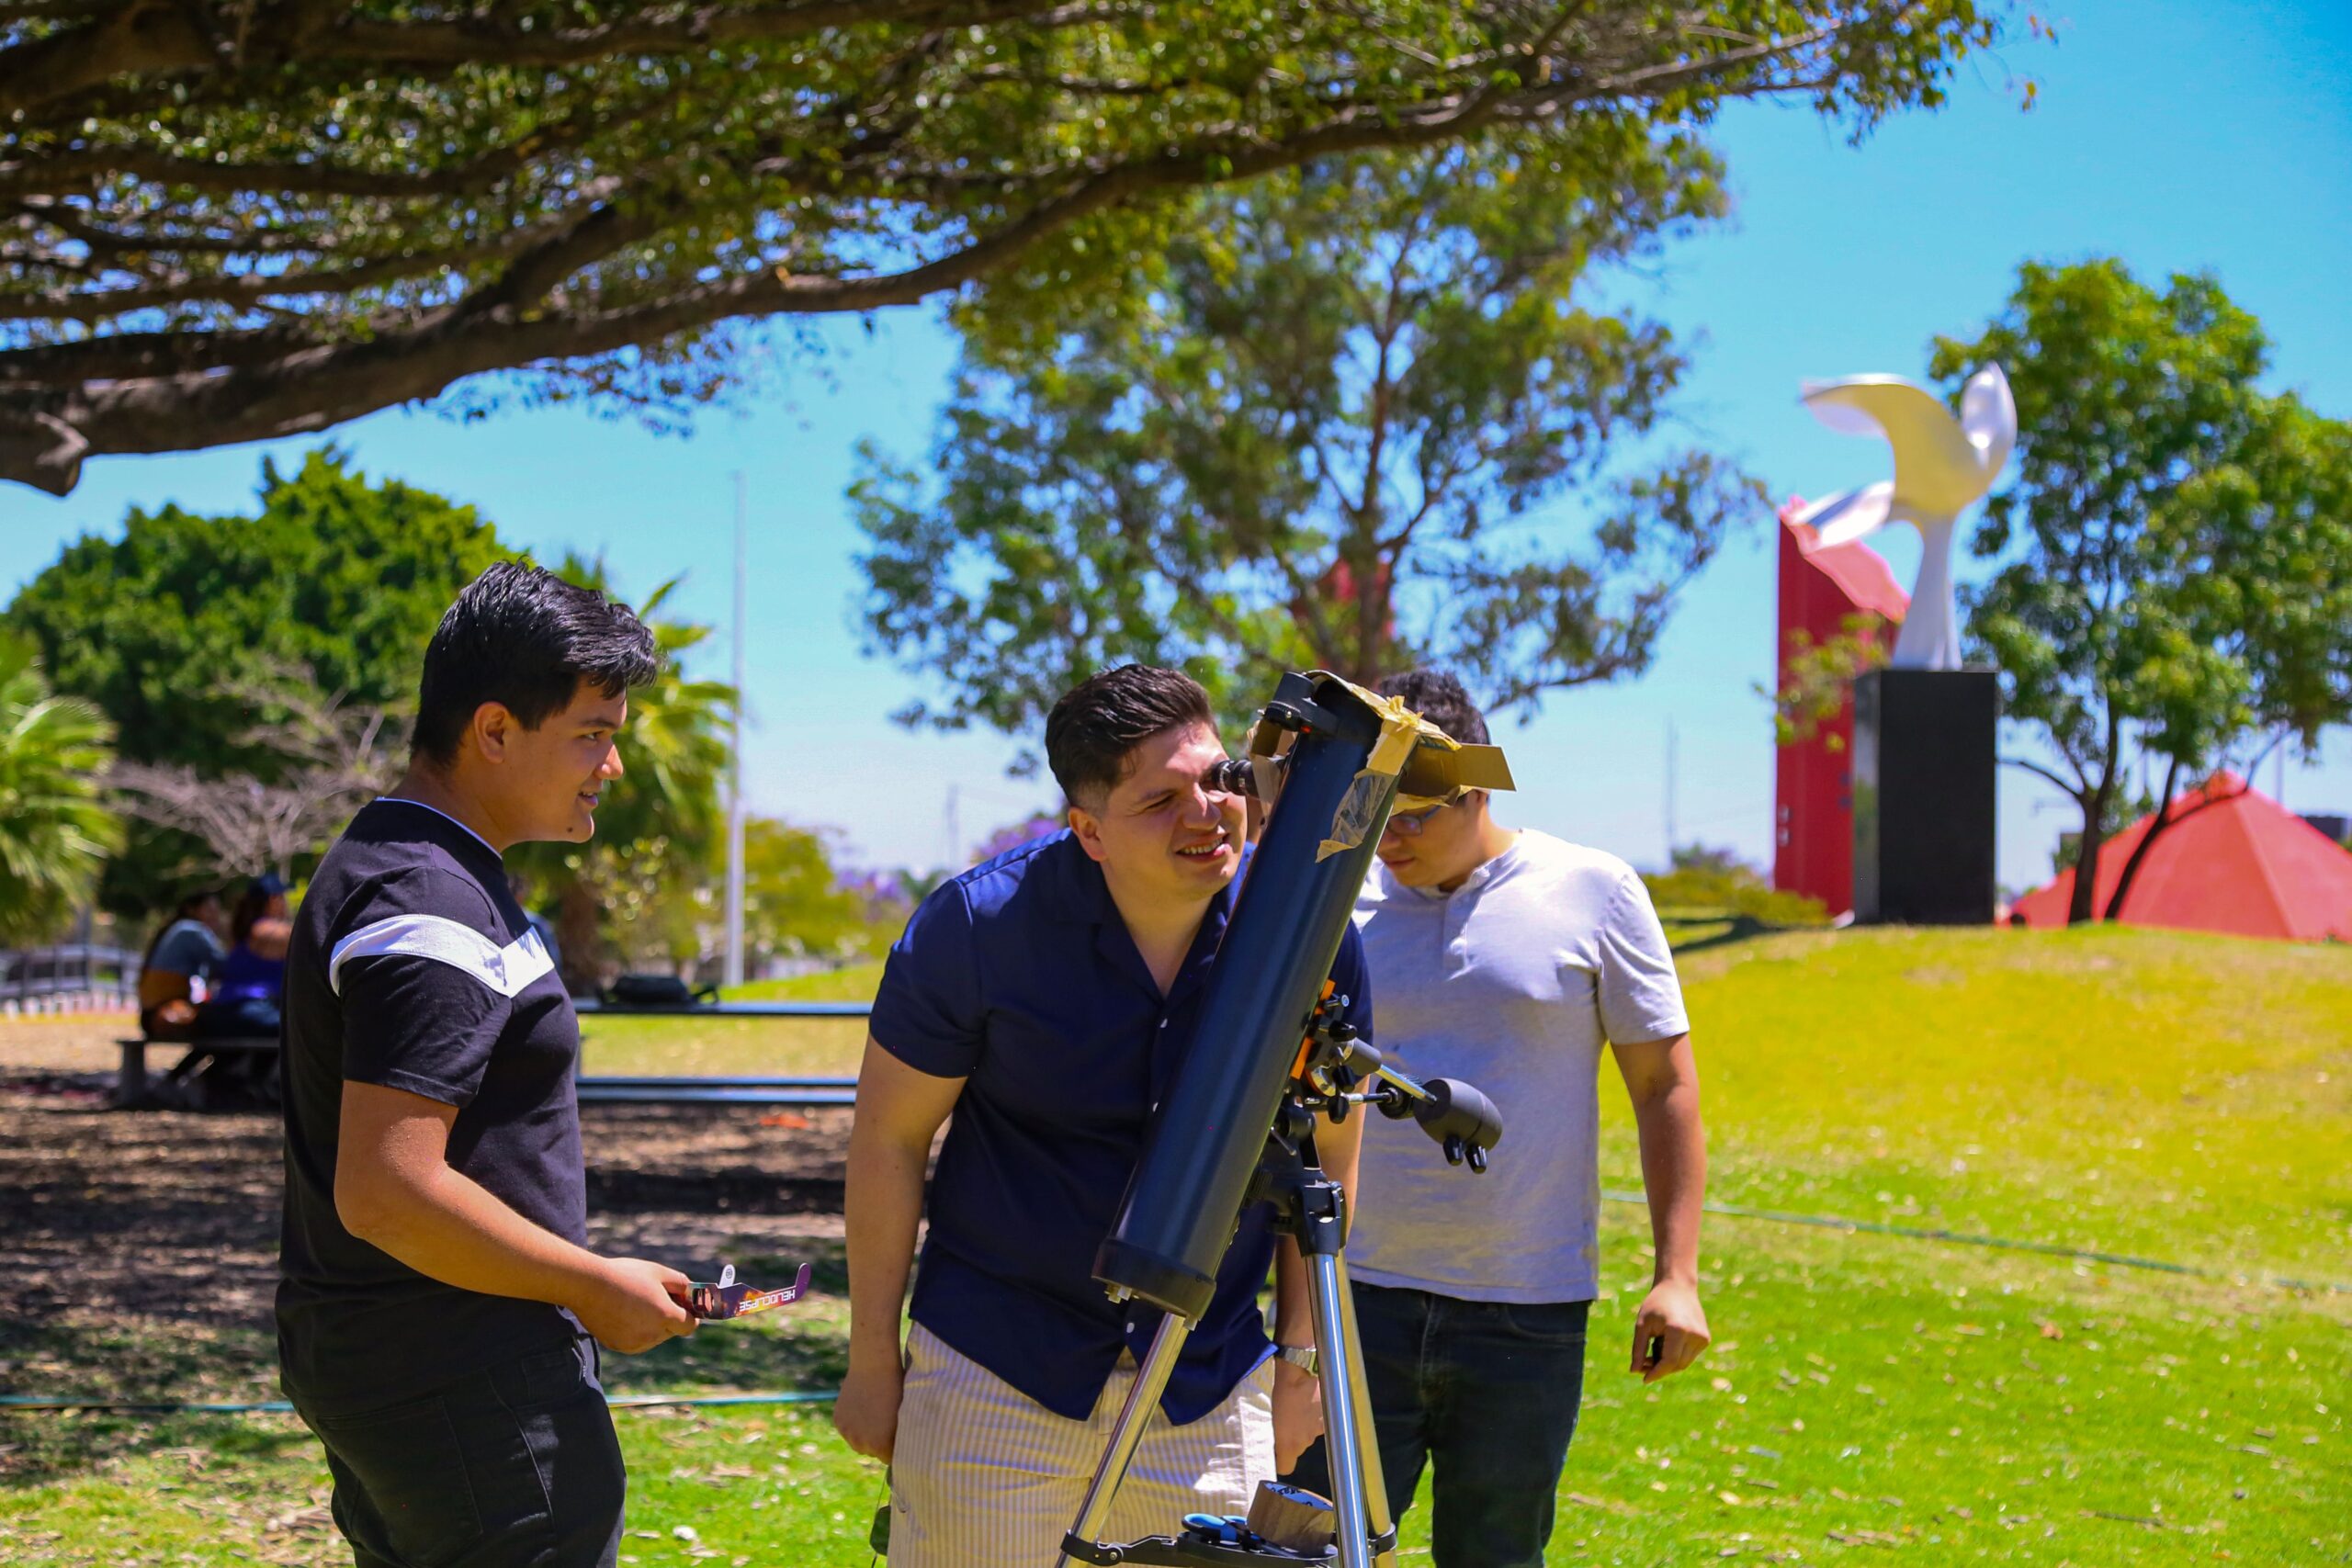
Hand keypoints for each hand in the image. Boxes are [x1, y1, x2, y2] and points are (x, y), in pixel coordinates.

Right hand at [575, 1257, 696, 1353]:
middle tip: (658, 1299)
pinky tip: (623, 1313)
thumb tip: (690, 1293)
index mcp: (664, 1315)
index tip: (686, 1307)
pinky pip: (636, 1341)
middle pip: (671, 1331)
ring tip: (637, 1304)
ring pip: (653, 1337)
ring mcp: (634, 1343)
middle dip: (669, 1317)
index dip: (690, 1315)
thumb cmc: (625, 1275)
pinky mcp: (618, 1346)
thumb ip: (680, 1283)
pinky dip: (635, 1330)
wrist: (588, 1286)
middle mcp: (651, 1334)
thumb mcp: (658, 1272)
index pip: (689, 1325)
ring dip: (652, 1325)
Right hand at [834, 1355, 904, 1462]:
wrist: (874, 1366)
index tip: (898, 1435)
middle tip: (886, 1421)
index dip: (895, 1447)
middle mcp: (861, 1443)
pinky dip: (854, 1424)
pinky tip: (862, 1408)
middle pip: (872, 1452)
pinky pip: (848, 1430)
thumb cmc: (896, 1390)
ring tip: (874, 1414)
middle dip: (878, 1442)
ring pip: (858, 1443)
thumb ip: (898, 1440)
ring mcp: (847, 1432)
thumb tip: (899, 1453)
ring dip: (864, 1435)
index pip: (889, 1460)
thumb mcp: (902, 1418)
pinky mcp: (838, 1420)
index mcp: (880, 1445)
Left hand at [1270, 1359, 1323, 1471]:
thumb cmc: (1278, 1396)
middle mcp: (1305, 1443)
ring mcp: (1317, 1432)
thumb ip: (1272, 1436)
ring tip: (1295, 1412)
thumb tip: (1272, 1443)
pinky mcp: (1327, 1420)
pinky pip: (1318, 1425)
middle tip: (1282, 1424)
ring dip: (1302, 1429)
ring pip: (1307, 1436)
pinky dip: (1314, 1419)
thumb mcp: (1268, 1418)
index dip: (1280, 1463)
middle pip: (1296, 1449)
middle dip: (1290, 1441)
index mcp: (1288, 1445)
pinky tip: (1308, 1406)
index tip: (1275, 1453)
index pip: (1286, 1468)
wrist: (1297, 1374)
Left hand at [1630, 1279, 1709, 1383]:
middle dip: (1659, 1368)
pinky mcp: (1705, 1339)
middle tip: (1643, 1363)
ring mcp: (1703, 1337)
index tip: (1644, 1379)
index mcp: (1679, 1329)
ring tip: (1653, 1347)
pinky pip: (1689, 1356)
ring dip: (1667, 1363)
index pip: (1669, 1361)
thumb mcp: (1642, 1324)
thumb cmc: (1656, 1303)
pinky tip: (1665, 1341)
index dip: (1656, 1373)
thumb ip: (1638, 1349)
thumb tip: (1634, 1371)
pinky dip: (1676, 1356)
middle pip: (1676, 1365)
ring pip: (1683, 1363)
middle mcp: (1695, 1335)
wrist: (1678, 1286)